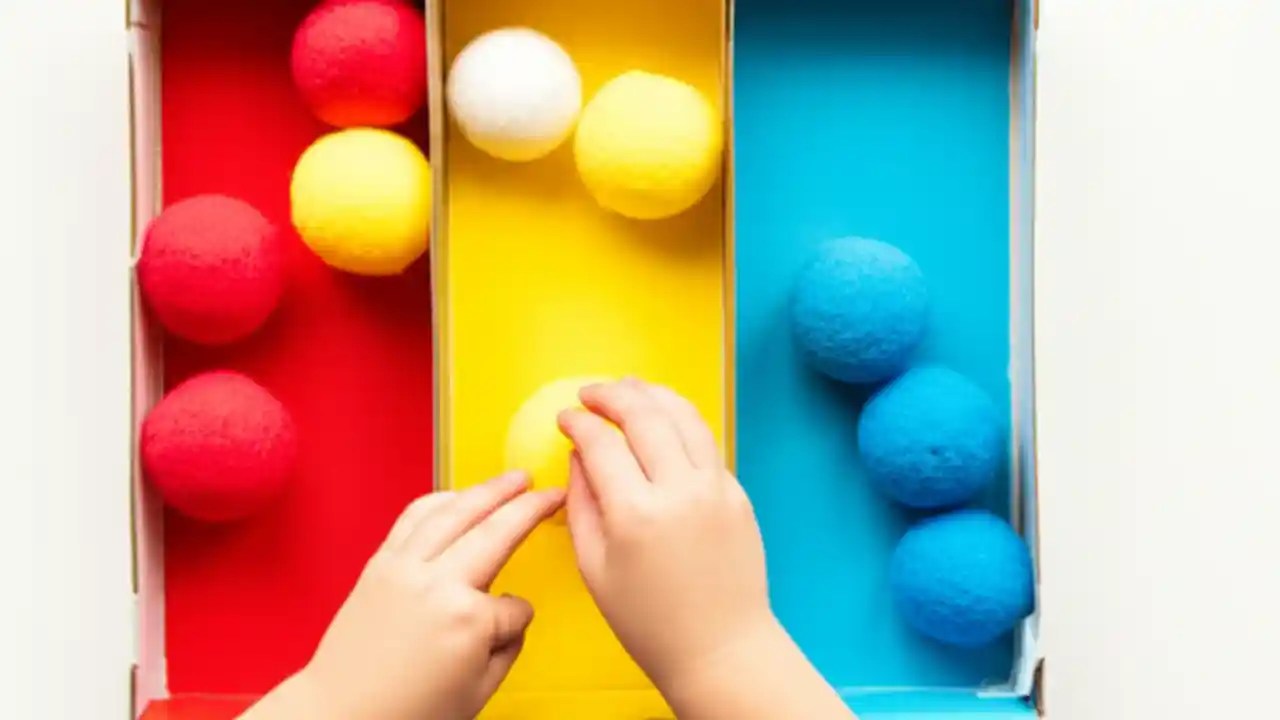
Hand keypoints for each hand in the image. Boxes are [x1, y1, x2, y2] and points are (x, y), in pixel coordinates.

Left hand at [244, 472, 563, 719]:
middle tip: (549, 491)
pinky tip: (460, 496)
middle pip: (494, 530)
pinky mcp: (380, 563)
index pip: (515, 606)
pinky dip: (441, 499)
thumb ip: (507, 647)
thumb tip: (514, 617)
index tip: (511, 627)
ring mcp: (404, 567)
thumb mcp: (478, 692)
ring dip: (488, 489)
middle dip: (527, 505)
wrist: (340, 712)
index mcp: (467, 620)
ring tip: (513, 478)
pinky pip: (414, 516)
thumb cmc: (405, 711)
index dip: (518, 618)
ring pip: (454, 511)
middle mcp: (437, 584)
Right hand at [557, 378, 775, 691]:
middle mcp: (680, 491)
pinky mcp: (737, 493)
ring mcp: (716, 488)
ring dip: (653, 393)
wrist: (720, 647)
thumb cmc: (648, 620)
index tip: (566, 418)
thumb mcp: (595, 568)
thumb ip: (581, 505)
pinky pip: (706, 442)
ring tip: (629, 387)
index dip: (579, 423)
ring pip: (684, 416)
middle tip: (591, 392)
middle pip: (644, 416)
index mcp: (636, 515)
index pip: (602, 444)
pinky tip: (664, 418)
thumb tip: (578, 457)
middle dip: (612, 394)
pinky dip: (681, 420)